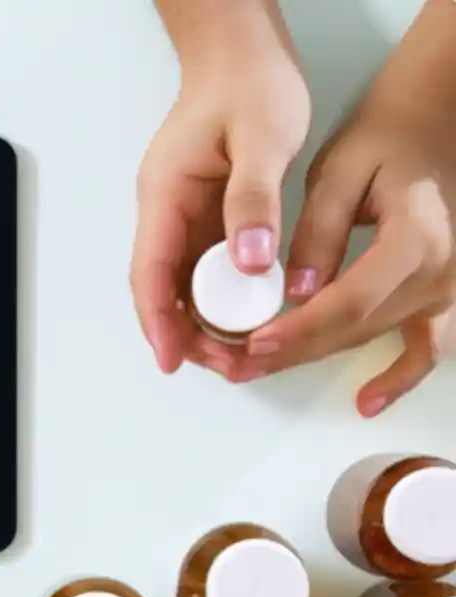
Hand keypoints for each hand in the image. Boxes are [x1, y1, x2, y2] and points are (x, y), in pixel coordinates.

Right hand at [133, 1, 310, 376]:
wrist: (243, 56)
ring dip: (206, 324)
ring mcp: (185, 218)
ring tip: (242, 353)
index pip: (151, 271)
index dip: (158, 320)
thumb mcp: (262, 138)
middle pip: (163, 289)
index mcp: (164, 194)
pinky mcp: (208, 219)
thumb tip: (250, 260)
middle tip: (229, 364)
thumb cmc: (248, 86)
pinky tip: (249, 318)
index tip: (171, 359)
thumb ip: (254, 198)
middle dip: (187, 334)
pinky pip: (208, 271)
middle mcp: (166, 212)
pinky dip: (225, 300)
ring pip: (184, 286)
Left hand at [239, 3, 455, 416]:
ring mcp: (449, 288)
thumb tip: (296, 290)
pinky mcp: (445, 296)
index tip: (252, 343)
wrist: (436, 124)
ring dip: (317, 360)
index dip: (298, 330)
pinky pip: (429, 348)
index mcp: (417, 238)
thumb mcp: (341, 171)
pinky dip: (399, 378)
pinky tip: (365, 401)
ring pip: (376, 339)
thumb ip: (318, 231)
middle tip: (233, 364)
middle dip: (292, 351)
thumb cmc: (386, 141)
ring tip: (259, 372)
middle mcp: (441, 271)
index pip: (350, 301)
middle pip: (358, 328)